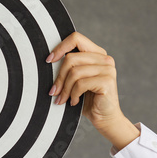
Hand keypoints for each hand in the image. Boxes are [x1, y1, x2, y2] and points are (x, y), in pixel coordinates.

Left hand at [47, 31, 140, 149]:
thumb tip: (49, 61)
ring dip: (65, 89)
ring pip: (75, 72)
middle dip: (59, 77)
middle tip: (54, 92)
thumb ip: (69, 68)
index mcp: (97, 54)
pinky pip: (81, 84)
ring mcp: (108, 69)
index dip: (60, 47)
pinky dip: (73, 94)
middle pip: (71, 58)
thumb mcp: (76, 81)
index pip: (76, 38)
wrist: (104, 118)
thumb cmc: (87, 100)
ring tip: (63, 99)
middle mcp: (104, 58)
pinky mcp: (107, 81)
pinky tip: (74, 102)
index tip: (49, 60)